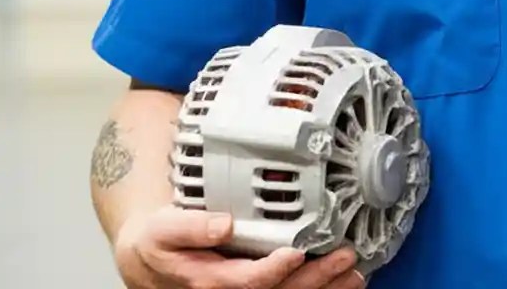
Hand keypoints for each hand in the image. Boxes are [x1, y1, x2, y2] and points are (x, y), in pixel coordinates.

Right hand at [114, 206, 364, 288]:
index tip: (295, 252)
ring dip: (326, 288)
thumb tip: (223, 225)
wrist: (151, 260)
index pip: (248, 282)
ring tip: (355, 272)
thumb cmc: (159, 244)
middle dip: (316, 278)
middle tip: (345, 256)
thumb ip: (190, 228)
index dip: (274, 270)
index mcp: (210, 282)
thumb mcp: (162, 230)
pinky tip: (346, 282)